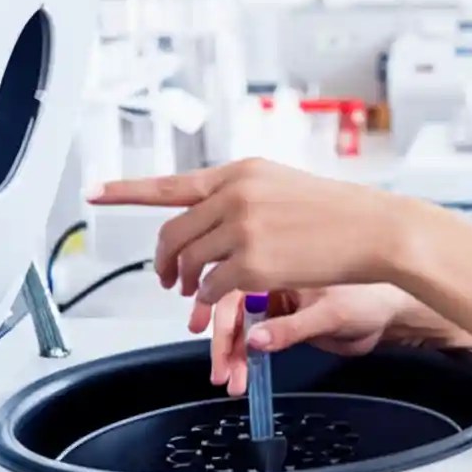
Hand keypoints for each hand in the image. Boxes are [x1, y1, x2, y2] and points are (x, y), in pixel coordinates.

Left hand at [89, 158, 419, 304]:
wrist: (376, 229)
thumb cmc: (340, 213)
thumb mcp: (284, 187)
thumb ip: (242, 198)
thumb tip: (207, 222)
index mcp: (241, 171)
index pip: (171, 182)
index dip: (126, 190)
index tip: (95, 192)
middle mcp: (236, 194)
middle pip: (174, 232)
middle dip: (164, 261)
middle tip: (167, 277)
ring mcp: (243, 228)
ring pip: (191, 263)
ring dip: (189, 283)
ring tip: (199, 291)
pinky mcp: (253, 262)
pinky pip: (212, 288)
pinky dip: (210, 300)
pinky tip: (223, 300)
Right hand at [193, 284, 411, 395]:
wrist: (392, 313)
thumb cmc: (374, 298)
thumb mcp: (332, 314)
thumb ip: (291, 329)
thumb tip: (253, 340)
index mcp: (284, 256)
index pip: (236, 276)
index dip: (215, 305)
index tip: (206, 332)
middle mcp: (276, 272)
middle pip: (231, 300)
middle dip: (223, 338)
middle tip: (222, 369)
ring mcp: (277, 295)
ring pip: (240, 321)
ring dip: (232, 351)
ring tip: (233, 379)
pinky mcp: (282, 315)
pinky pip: (253, 333)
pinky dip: (244, 354)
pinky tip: (240, 372)